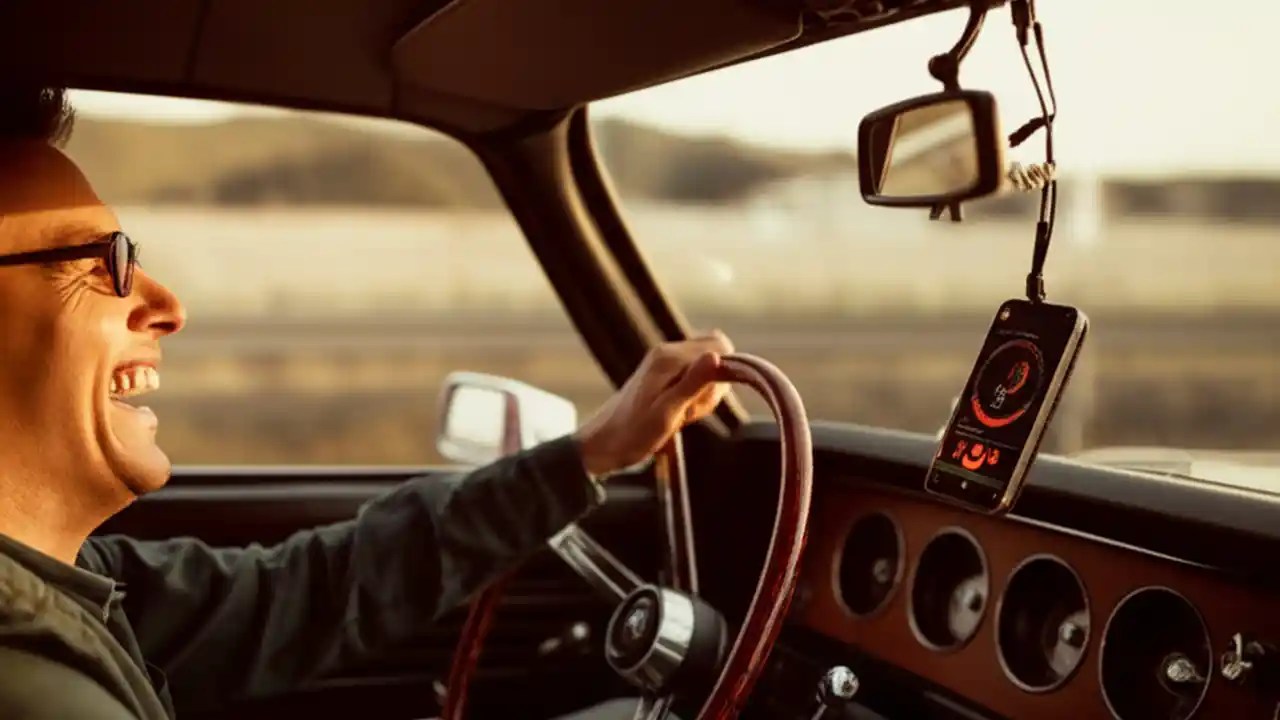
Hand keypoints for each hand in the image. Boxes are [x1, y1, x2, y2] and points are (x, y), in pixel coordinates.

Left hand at [574, 331, 733, 475]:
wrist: (604, 444)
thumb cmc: (633, 434)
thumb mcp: (667, 413)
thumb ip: (693, 383)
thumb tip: (718, 356)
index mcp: (669, 357)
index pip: (721, 345)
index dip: (725, 372)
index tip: (706, 397)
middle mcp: (668, 351)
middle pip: (717, 354)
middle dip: (714, 385)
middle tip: (689, 410)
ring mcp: (665, 361)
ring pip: (708, 369)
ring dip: (704, 394)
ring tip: (681, 414)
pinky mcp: (664, 373)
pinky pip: (695, 379)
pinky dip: (695, 397)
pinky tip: (679, 413)